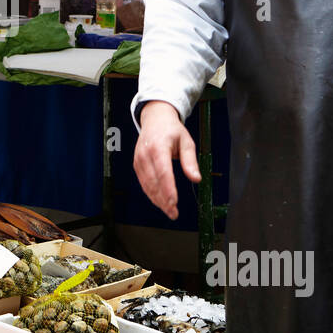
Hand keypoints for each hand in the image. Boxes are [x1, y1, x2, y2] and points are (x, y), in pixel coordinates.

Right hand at [133, 101, 200, 219]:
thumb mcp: (186, 141)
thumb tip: (196, 179)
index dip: (168, 189)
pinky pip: (143, 183)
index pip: (163, 171)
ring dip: (157, 200)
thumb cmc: (172, 130)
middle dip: (164, 200)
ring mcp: (139, 160)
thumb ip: (190, 161)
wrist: (155, 119)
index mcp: (159, 146)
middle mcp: (145, 154)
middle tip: (174, 213)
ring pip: (147, 185)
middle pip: (153, 182)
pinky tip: (160, 202)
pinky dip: (152, 194)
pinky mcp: (136, 165)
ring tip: (169, 211)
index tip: (174, 202)